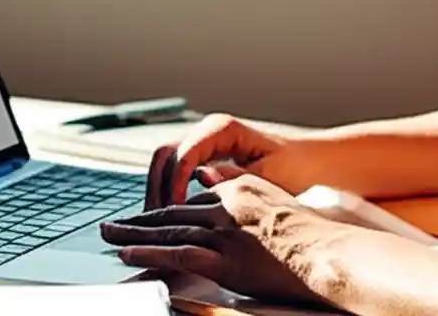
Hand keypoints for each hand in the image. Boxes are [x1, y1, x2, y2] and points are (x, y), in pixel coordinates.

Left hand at [102, 175, 340, 304]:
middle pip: (172, 211)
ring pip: (168, 229)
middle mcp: (225, 206)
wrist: (327, 251)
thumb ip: (242, 185)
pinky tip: (129, 252)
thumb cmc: (312, 232)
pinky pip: (178, 254)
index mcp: (238, 190)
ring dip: (133, 233)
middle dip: (139, 218)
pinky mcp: (224, 260)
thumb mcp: (276, 195)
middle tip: (112, 222)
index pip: (193, 199)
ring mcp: (223, 233)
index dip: (167, 209)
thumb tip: (213, 177)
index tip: (149, 216)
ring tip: (109, 235)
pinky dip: (149, 253)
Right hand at [144, 113, 322, 207]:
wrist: (305, 162)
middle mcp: (208, 131)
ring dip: (158, 190)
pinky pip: (174, 170)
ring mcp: (203, 142)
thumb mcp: (270, 176)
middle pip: (165, 154)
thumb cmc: (293, 167)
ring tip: (158, 223)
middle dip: (158, 187)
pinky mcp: (202, 156)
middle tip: (157, 221)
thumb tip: (202, 177)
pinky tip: (170, 217)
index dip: (176, 183)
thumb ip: (237, 177)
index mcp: (223, 129)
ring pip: (164, 162)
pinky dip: (168, 191)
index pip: (185, 152)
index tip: (176, 211)